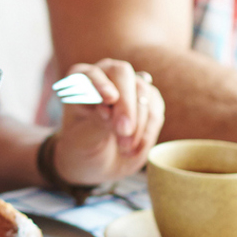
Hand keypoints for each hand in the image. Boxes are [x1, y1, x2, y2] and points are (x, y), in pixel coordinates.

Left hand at [49, 59, 165, 187]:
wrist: (98, 162)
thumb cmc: (83, 146)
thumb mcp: (82, 139)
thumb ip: (95, 122)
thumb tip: (108, 110)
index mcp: (82, 80)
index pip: (91, 74)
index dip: (101, 83)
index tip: (109, 98)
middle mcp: (107, 77)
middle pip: (123, 76)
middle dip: (126, 104)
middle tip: (125, 130)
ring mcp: (130, 87)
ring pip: (143, 92)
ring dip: (138, 123)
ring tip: (125, 148)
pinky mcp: (149, 102)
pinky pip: (155, 111)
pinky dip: (147, 132)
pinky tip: (134, 150)